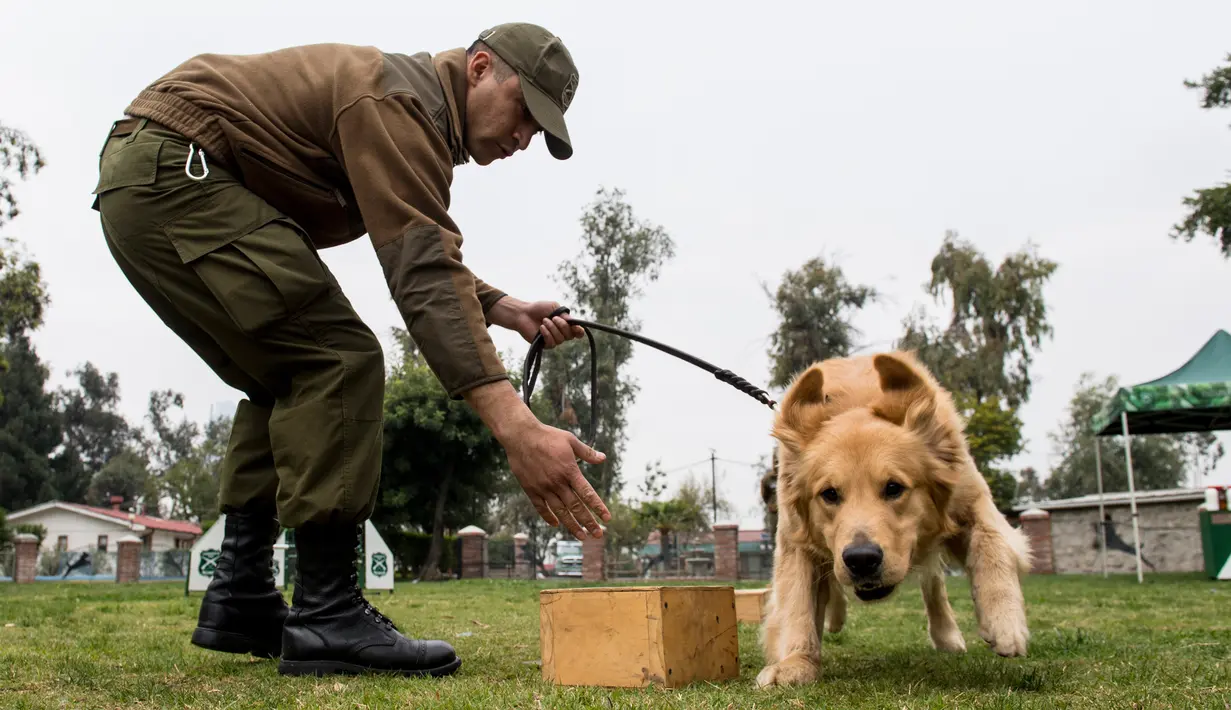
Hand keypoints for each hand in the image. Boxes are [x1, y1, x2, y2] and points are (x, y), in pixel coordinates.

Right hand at [463, 380, 610, 539]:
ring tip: (582, 536)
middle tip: (598, 534)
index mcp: (569, 471)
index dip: (598, 507)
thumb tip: (603, 458)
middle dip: (588, 522)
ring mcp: (543, 487)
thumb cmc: (547, 436)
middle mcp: (558, 482)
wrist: (521, 436)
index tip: (607, 518)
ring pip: (560, 512)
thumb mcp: (570, 440)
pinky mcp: (531, 489)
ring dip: (572, 525)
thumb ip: (587, 452)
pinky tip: (556, 524)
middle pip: (576, 507)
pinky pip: (541, 508)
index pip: (587, 493)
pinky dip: (549, 517)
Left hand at [490, 296, 584, 346]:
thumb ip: (564, 315)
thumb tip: (573, 323)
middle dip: (563, 326)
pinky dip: (547, 334)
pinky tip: (541, 328)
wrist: (524, 313)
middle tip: (554, 318)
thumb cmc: (539, 309)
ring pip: (560, 339)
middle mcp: (561, 333)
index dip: (579, 332)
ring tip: (544, 321)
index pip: (577, 332)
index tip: (576, 328)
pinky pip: (551, 343)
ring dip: (552, 329)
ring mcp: (553, 339)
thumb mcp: (554, 308)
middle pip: (570, 336)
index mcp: (565, 324)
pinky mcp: (545, 345)